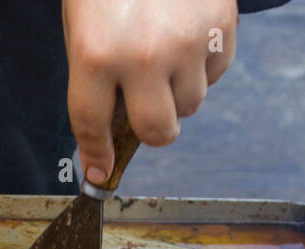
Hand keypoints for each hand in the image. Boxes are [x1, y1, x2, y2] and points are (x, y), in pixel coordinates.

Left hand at [63, 0, 236, 182]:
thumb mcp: (83, 25)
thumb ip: (94, 77)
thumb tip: (109, 132)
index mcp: (95, 56)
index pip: (93, 126)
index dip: (98, 155)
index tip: (101, 171)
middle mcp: (143, 56)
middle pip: (158, 130)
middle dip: (151, 130)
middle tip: (145, 115)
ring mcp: (187, 41)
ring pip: (192, 104)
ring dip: (178, 92)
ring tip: (164, 54)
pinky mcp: (221, 22)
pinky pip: (218, 71)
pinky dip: (204, 64)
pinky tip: (188, 35)